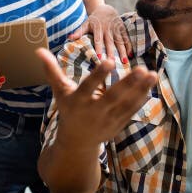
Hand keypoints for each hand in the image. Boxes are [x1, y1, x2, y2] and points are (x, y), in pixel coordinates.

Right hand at [36, 48, 156, 148]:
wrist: (76, 142)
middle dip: (128, 84)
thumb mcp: (60, 91)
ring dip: (141, 89)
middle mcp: (94, 111)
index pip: (89, 87)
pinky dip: (141, 98)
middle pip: (113, 97)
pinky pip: (132, 110)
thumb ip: (51, 71)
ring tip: (153, 73)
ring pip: (127, 104)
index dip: (99, 75)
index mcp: (78, 101)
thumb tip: (38, 50)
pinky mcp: (118, 124)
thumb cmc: (68, 109)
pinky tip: (150, 84)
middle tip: (142, 68)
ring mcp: (108, 120)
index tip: (109, 60)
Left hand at [67, 4, 131, 62]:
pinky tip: (131, 55)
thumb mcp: (86, 24)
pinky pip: (126, 38)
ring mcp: (116, 29)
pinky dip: (129, 46)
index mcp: (98, 28)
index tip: (98, 58)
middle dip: (111, 52)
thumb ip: (79, 31)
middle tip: (112, 62)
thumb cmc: (93, 20)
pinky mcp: (122, 29)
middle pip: (110, 42)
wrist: (105, 9)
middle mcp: (108, 29)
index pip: (98, 40)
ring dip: (122, 51)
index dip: (98, 48)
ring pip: (120, 41)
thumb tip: (69, 38)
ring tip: (124, 61)